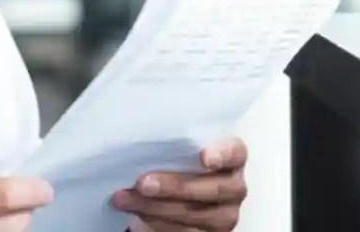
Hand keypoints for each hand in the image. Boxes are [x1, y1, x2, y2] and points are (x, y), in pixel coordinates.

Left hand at [114, 136, 248, 231]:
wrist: (174, 189)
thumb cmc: (178, 158)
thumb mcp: (180, 144)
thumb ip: (174, 140)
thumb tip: (141, 136)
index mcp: (232, 156)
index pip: (235, 152)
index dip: (222, 154)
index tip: (205, 157)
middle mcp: (234, 186)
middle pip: (212, 189)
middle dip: (175, 186)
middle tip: (143, 183)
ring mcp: (225, 214)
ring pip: (194, 214)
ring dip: (154, 207)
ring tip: (124, 197)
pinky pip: (181, 230)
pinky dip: (154, 220)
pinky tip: (134, 209)